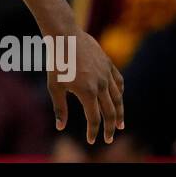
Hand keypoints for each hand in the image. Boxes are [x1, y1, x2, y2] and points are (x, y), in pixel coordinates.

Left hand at [48, 29, 124, 144]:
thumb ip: (60, 108)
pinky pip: (119, 81)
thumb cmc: (56, 61)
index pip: (94, 119)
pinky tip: (119, 99)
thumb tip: (60, 127)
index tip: (92, 141)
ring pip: (118, 98)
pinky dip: (120, 93)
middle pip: (110, 112)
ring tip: (120, 124)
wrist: (65, 35)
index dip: (93, 132)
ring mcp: (107, 74)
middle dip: (110, 128)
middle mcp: (101, 85)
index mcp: (87, 92)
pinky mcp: (109, 64)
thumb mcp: (55, 86)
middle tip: (109, 139)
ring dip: (120, 113)